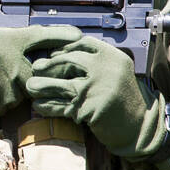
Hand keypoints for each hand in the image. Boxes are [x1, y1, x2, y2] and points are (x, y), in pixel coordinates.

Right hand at [0, 25, 84, 135]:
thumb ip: (7, 49)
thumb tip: (28, 55)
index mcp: (7, 36)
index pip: (44, 35)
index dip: (63, 37)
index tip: (82, 38)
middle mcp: (11, 52)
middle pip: (38, 71)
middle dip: (29, 79)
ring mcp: (6, 73)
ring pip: (20, 93)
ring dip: (2, 95)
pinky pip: (3, 106)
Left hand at [25, 35, 168, 158]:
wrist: (139, 126)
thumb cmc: (123, 97)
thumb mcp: (116, 71)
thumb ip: (96, 60)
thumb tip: (64, 52)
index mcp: (112, 56)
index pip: (82, 43)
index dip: (64, 47)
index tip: (52, 53)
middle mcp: (104, 70)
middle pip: (69, 61)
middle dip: (49, 64)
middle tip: (36, 67)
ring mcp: (96, 89)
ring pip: (61, 84)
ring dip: (42, 85)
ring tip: (30, 86)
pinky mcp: (88, 109)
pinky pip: (61, 106)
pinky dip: (47, 105)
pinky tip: (38, 105)